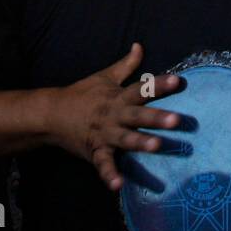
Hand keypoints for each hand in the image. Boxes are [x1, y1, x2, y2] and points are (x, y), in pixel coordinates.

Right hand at [46, 43, 183, 191]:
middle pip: (137, 115)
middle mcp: (113, 114)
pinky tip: (118, 185)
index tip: (178, 81)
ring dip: (140, 143)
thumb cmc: (82, 94)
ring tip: (157, 146)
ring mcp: (104, 133)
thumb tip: (140, 45)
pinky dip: (109, 175)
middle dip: (156, 117)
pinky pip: (103, 164)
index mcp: (118, 97)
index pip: (141, 89)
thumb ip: (126, 65)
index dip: (159, 84)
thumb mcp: (104, 76)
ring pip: (125, 139)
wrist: (52, 114)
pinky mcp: (95, 150)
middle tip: (177, 120)